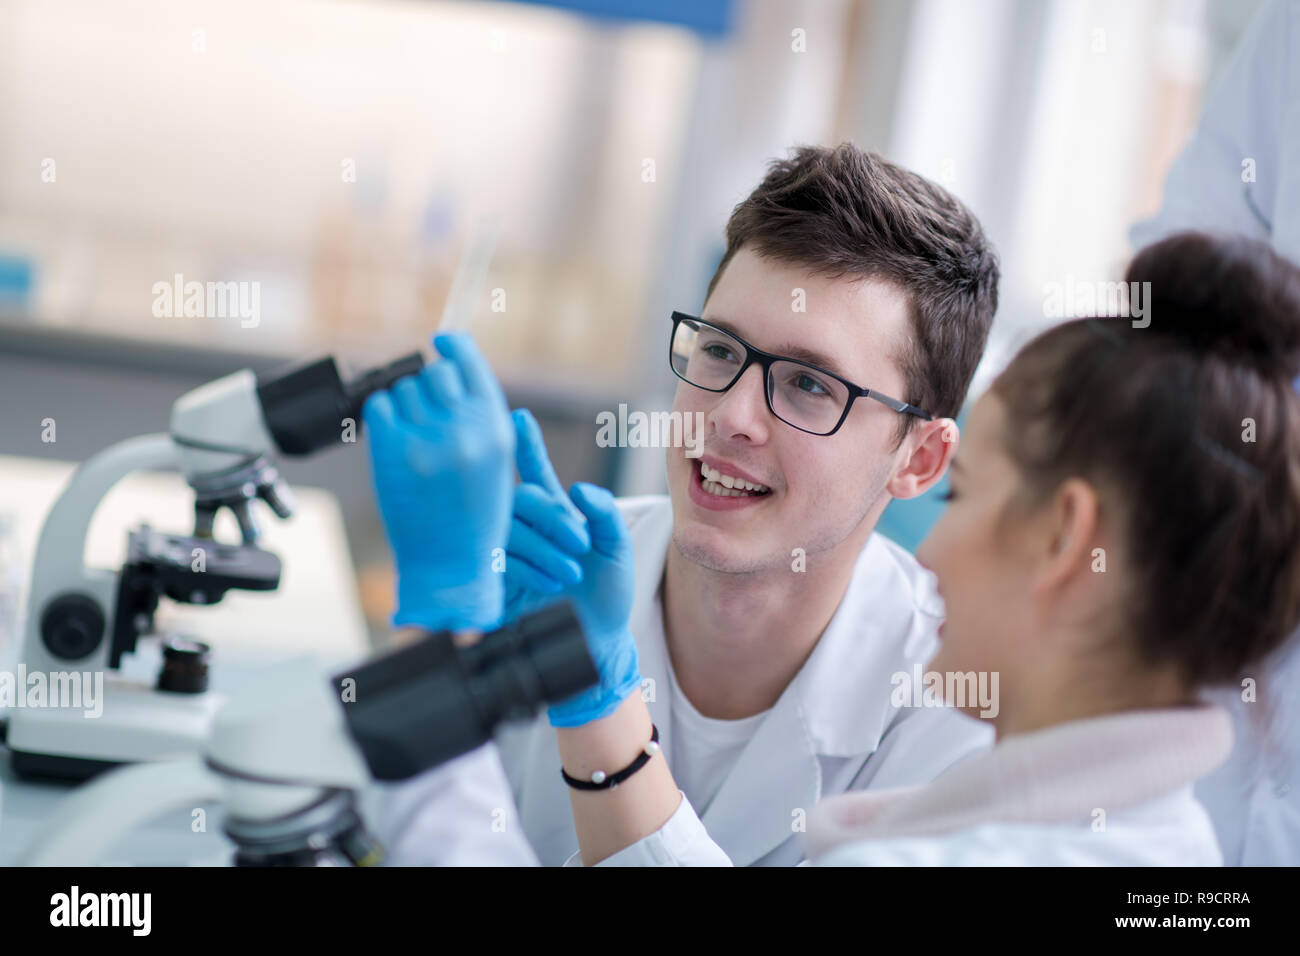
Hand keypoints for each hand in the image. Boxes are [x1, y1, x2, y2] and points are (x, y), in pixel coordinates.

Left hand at [362, 333, 514, 632]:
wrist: (451, 566)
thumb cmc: (474, 519)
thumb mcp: (495, 464)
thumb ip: (478, 421)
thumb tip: (448, 373)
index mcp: (496, 431)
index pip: (472, 367)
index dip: (454, 346)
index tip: (441, 338)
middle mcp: (465, 430)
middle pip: (435, 374)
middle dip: (428, 388)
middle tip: (426, 415)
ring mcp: (427, 440)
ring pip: (404, 390)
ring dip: (404, 407)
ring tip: (412, 442)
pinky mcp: (392, 453)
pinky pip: (379, 408)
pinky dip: (382, 419)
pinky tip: (393, 443)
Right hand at [503, 409, 640, 726]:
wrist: (597, 643)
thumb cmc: (607, 594)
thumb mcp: (618, 548)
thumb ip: (605, 513)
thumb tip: (578, 490)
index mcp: (555, 514)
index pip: (534, 472)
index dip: (525, 446)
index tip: (517, 417)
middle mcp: (528, 529)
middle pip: (520, 499)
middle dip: (553, 517)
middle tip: (580, 544)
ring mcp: (509, 554)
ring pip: (509, 528)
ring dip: (545, 547)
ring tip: (572, 572)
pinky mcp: (497, 581)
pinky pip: (501, 559)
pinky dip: (531, 568)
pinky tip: (553, 585)